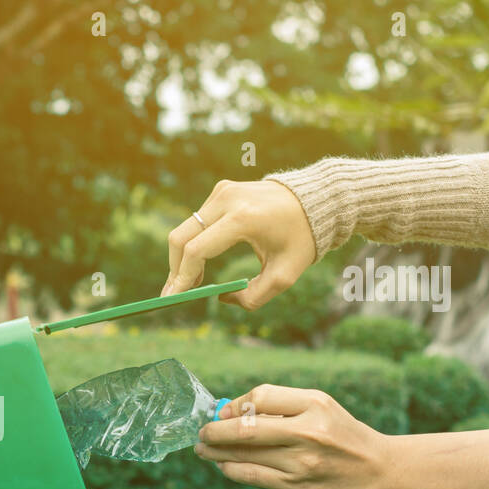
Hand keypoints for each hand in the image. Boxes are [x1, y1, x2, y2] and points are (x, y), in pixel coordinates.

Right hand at [161, 180, 316, 309]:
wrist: (315, 200)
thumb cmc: (301, 239)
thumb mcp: (284, 276)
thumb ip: (253, 297)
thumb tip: (221, 297)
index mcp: (244, 218)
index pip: (198, 250)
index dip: (182, 277)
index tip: (173, 298)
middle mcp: (228, 200)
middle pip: (181, 238)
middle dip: (174, 269)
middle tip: (173, 294)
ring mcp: (222, 191)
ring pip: (185, 230)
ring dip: (182, 258)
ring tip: (189, 283)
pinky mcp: (221, 190)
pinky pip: (196, 221)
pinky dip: (192, 243)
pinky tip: (200, 263)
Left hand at [194, 384, 389, 488]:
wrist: (380, 471)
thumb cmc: (343, 436)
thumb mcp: (321, 409)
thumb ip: (282, 407)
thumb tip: (231, 411)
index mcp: (315, 404)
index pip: (260, 396)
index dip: (234, 405)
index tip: (222, 412)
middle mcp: (308, 432)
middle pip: (246, 428)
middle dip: (215, 430)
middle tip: (202, 432)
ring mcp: (302, 462)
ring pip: (244, 454)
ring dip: (216, 452)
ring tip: (203, 449)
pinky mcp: (297, 486)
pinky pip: (252, 476)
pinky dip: (231, 469)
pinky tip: (223, 465)